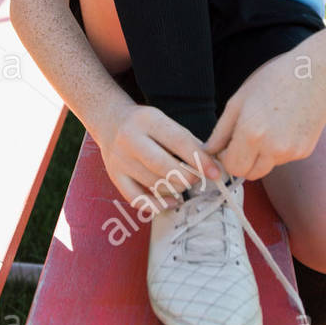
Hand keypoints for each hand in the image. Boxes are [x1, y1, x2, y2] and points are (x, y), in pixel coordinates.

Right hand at [94, 100, 220, 209]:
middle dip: (187, 177)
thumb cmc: (146, 125)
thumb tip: (213, 166)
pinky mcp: (114, 176)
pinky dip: (157, 205)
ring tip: (183, 184)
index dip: (200, 159)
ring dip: (175, 189)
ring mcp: (119, 159)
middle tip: (197, 179)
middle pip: (162, 165)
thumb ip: (188, 142)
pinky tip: (171, 201)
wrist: (110, 121)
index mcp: (147, 119)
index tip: (215, 173)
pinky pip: (137, 199)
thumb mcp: (165, 122)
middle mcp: (129, 138)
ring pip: (153, 183)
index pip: (178, 141)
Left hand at [204, 48, 325, 179]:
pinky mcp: (304, 152)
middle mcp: (272, 148)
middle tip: (243, 140)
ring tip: (266, 128)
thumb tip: (208, 151)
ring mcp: (291, 152)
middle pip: (249, 174)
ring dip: (260, 156)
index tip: (228, 146)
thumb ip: (221, 131)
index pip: (232, 167)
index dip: (227, 158)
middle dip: (242, 162)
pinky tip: (283, 126)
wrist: (315, 75)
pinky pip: (283, 159)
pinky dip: (278, 150)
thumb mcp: (238, 101)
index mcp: (251, 134)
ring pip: (266, 167)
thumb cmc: (274, 80)